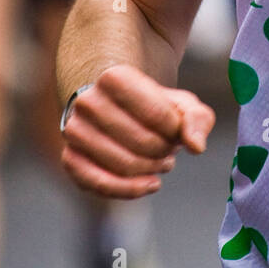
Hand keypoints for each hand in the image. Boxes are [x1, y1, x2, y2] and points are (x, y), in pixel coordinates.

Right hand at [60, 63, 216, 198]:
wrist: (115, 107)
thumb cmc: (151, 106)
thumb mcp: (181, 103)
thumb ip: (197, 119)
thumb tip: (196, 147)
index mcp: (114, 77)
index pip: (158, 114)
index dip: (176, 130)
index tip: (177, 129)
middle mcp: (88, 102)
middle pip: (143, 142)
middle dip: (165, 150)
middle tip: (170, 147)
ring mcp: (75, 131)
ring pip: (125, 165)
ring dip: (152, 169)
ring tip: (162, 161)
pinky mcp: (70, 158)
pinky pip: (101, 185)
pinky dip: (131, 190)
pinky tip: (151, 183)